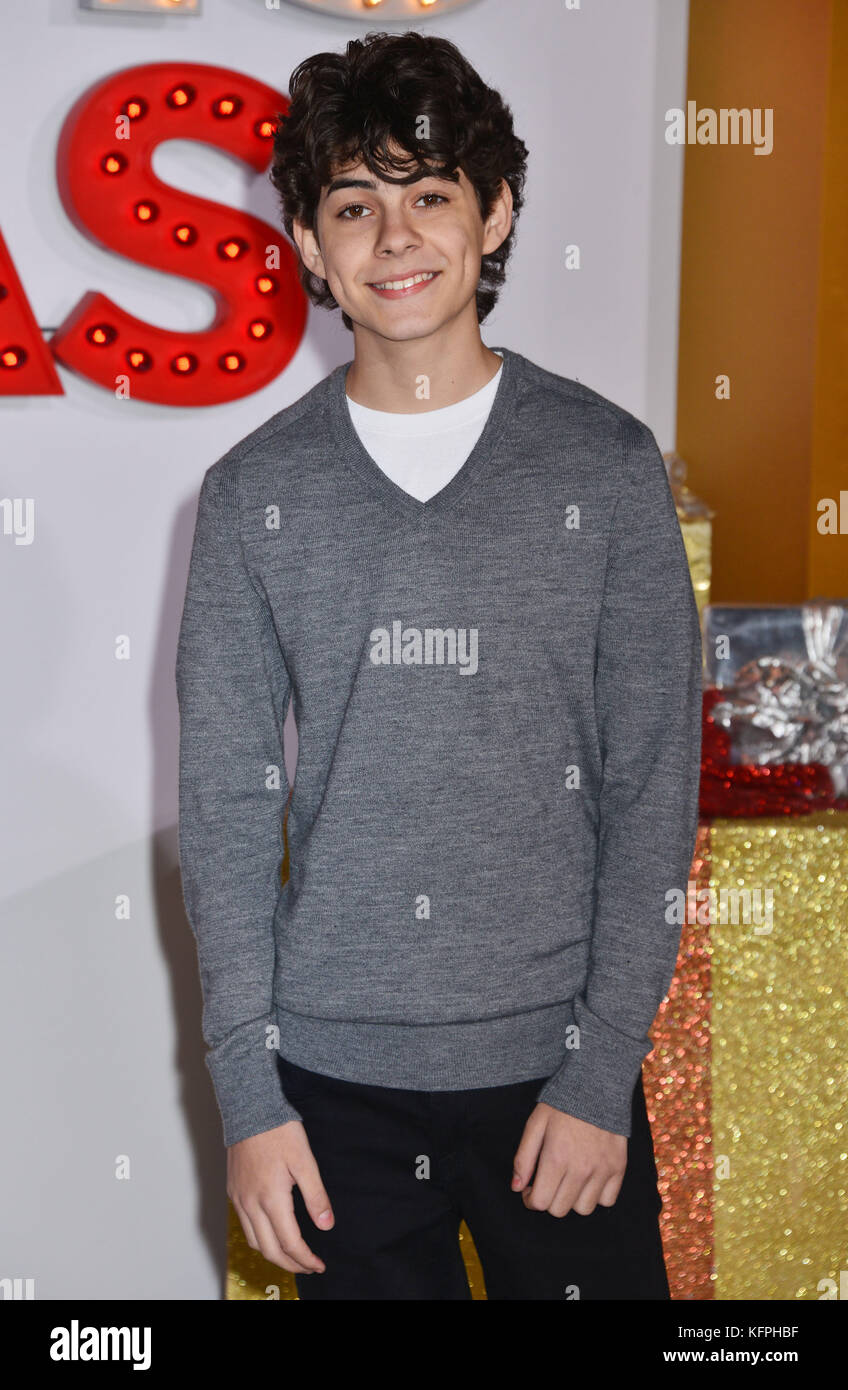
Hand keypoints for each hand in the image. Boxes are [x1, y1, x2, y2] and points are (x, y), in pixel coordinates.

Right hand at [227, 1120, 333, 1273]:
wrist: (251, 1110)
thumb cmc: (279, 1131)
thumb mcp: (305, 1161)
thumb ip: (316, 1196)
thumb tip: (326, 1225)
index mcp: (271, 1198)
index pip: (290, 1243)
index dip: (305, 1259)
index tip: (319, 1265)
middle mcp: (250, 1203)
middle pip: (269, 1250)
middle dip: (291, 1264)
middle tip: (309, 1267)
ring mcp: (239, 1198)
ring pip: (254, 1241)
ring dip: (273, 1254)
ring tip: (292, 1256)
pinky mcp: (233, 1191)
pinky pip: (245, 1226)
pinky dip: (260, 1239)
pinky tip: (272, 1233)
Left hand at [511, 1103, 626, 1216]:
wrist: (596, 1086)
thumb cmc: (561, 1105)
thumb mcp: (535, 1125)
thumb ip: (523, 1158)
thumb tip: (517, 1188)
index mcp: (556, 1158)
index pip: (540, 1203)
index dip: (530, 1200)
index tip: (530, 1190)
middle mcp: (580, 1169)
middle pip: (560, 1210)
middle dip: (548, 1200)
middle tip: (548, 1183)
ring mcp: (602, 1170)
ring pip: (584, 1209)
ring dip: (572, 1200)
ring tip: (568, 1181)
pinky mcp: (619, 1168)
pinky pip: (607, 1200)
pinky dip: (597, 1195)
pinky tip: (588, 1180)